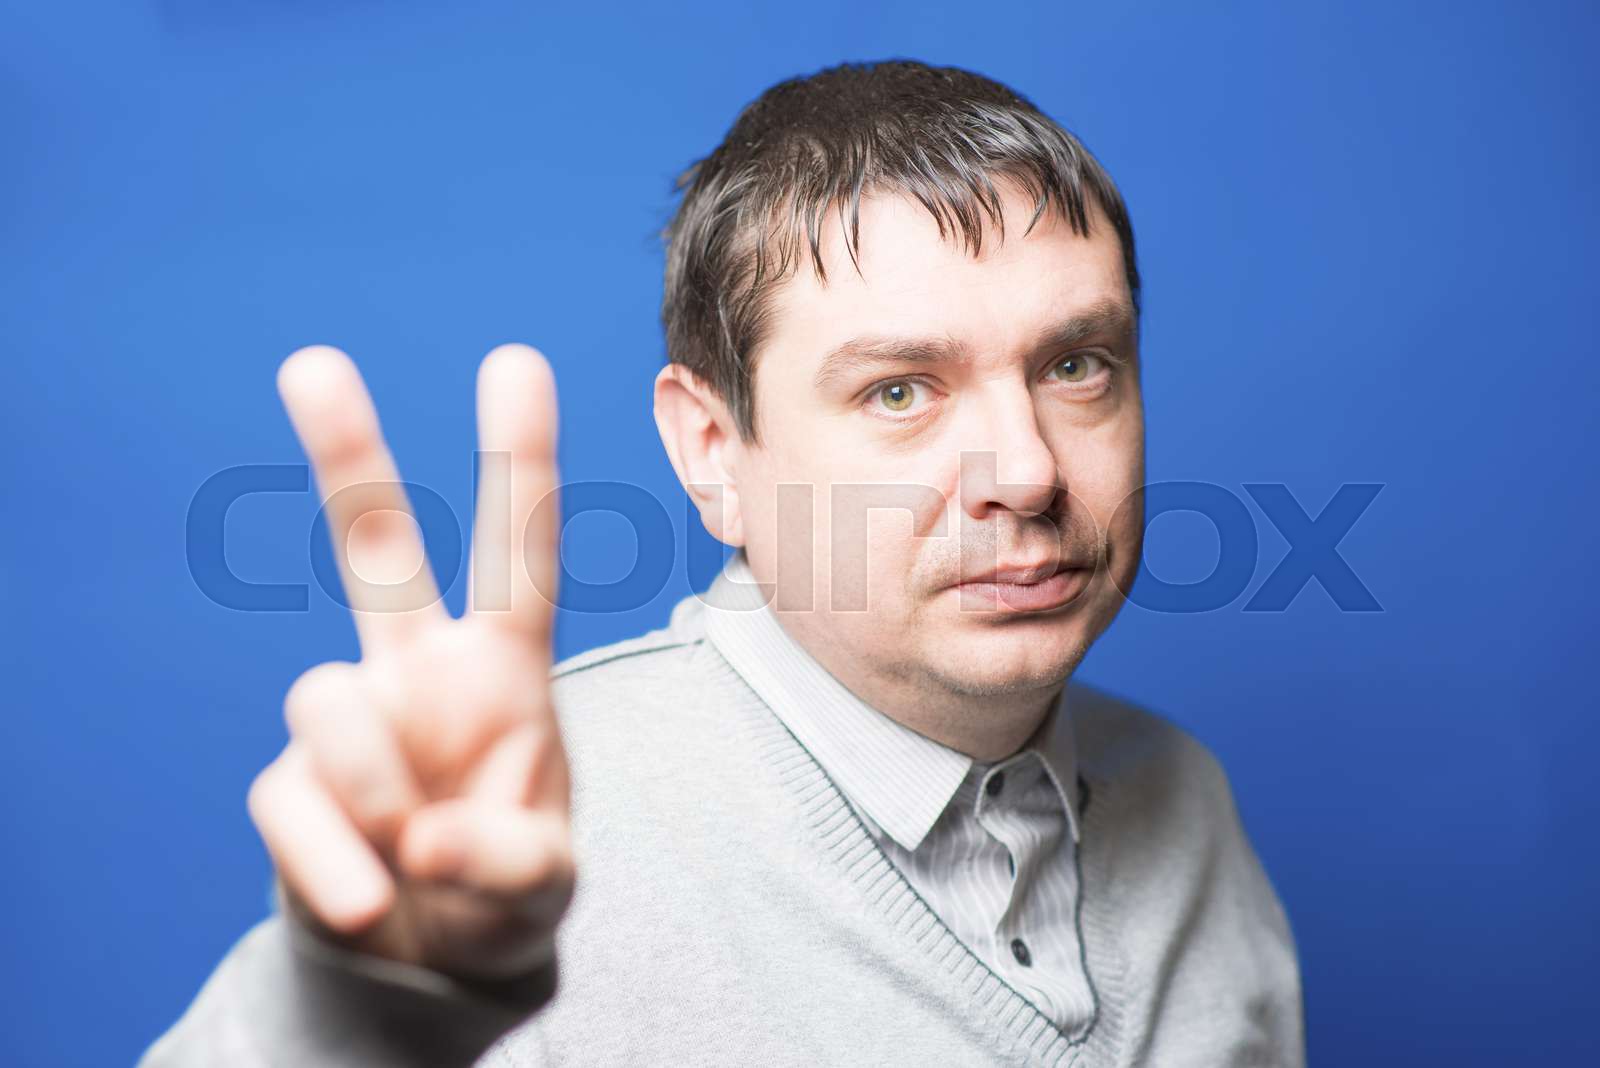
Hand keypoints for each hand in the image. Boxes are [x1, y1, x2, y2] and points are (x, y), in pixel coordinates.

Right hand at [248, 343, 572, 982]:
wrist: (428, 958)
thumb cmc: (503, 888)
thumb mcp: (544, 883)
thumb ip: (511, 863)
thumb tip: (423, 840)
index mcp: (503, 668)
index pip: (519, 552)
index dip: (519, 461)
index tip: (514, 361)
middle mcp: (418, 670)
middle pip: (375, 548)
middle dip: (347, 457)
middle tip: (312, 362)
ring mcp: (347, 720)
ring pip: (327, 699)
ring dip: (378, 792)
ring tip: (415, 858)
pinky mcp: (286, 784)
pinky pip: (293, 807)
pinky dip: (337, 868)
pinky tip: (372, 902)